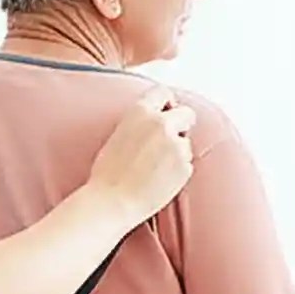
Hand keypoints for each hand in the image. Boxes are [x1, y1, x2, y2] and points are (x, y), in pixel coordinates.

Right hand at [88, 86, 195, 220]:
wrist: (112, 201)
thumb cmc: (107, 173)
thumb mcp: (118, 134)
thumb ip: (140, 124)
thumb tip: (157, 121)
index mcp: (139, 112)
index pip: (163, 92)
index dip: (169, 102)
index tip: (169, 110)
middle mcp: (160, 124)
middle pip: (187, 114)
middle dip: (183, 125)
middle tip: (173, 139)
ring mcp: (175, 145)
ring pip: (186, 143)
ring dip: (177, 152)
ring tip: (155, 169)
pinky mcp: (184, 166)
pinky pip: (187, 164)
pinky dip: (178, 171)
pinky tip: (160, 180)